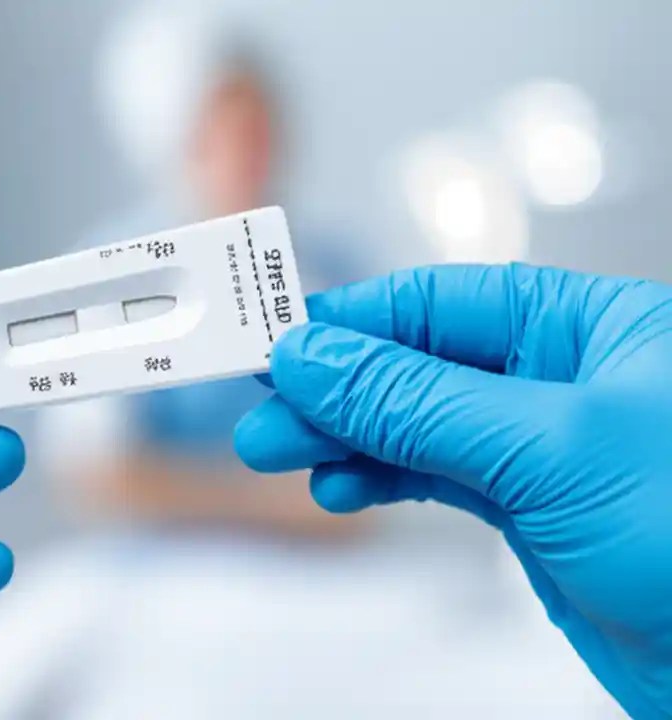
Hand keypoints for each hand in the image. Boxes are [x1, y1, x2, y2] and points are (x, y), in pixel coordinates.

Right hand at [235, 264, 671, 718]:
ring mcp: (540, 447)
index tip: (278, 340)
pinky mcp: (527, 508)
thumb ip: (418, 401)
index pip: (442, 300)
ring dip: (342, 437)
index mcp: (591, 327)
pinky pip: (432, 475)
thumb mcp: (549, 449)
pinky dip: (378, 479)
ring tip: (278, 451)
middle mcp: (563, 378)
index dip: (353, 317)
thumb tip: (315, 358)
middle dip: (334, 387)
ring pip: (414, 423)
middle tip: (262, 411)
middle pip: (416, 362)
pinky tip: (340, 487)